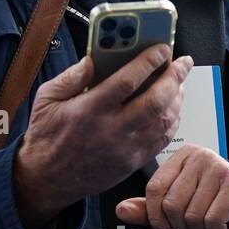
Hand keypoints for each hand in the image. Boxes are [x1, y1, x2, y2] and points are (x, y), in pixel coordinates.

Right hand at [13, 46, 192, 228]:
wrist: (46, 179)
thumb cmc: (46, 136)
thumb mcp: (46, 99)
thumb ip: (71, 76)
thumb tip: (95, 58)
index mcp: (89, 110)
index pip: (128, 80)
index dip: (149, 61)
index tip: (162, 48)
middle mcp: (110, 130)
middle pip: (155, 101)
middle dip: (174, 78)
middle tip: (182, 62)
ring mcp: (124, 149)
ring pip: (164, 121)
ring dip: (177, 98)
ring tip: (178, 83)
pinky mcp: (131, 163)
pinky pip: (162, 140)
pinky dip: (172, 121)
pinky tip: (172, 108)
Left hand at [115, 144, 228, 228]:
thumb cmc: (212, 204)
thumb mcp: (178, 205)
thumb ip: (149, 209)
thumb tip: (120, 211)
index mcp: (179, 158)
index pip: (154, 189)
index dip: (155, 219)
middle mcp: (198, 157)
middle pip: (172, 205)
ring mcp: (219, 168)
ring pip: (192, 216)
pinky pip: (213, 221)